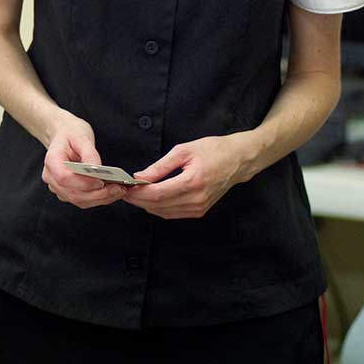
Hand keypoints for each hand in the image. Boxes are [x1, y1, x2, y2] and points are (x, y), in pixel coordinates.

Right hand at [41, 114, 124, 209]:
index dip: (83, 183)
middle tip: (117, 189)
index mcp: (51, 160)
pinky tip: (112, 192)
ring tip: (119, 191)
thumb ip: (89, 154)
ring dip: (100, 199)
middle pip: (73, 193)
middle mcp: (51, 177)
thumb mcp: (81, 137)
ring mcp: (57, 187)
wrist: (65, 136)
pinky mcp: (66, 192)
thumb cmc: (71, 134)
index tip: (101, 181)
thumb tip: (98, 171)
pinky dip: (98, 199)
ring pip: (79, 200)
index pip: (64, 177)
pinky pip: (82, 201)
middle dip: (97, 194)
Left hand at [122, 132, 263, 219]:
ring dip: (146, 205)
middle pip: (158, 205)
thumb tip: (140, 177)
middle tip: (124, 191)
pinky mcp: (200, 211)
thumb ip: (160, 166)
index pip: (157, 194)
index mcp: (192, 182)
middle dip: (138, 200)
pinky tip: (151, 199)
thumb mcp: (184, 150)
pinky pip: (173, 213)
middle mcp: (196, 199)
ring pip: (164, 212)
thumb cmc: (214, 150)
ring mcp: (199, 207)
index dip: (138, 193)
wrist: (239, 160)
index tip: (125, 187)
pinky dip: (159, 208)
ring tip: (134, 194)